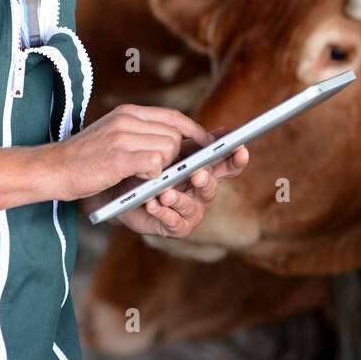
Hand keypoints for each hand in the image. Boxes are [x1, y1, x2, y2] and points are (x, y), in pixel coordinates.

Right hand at [52, 104, 206, 201]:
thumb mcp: (113, 137)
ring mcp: (123, 136)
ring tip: (143, 176)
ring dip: (162, 167)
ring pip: (168, 148)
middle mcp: (127, 119)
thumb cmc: (84, 160)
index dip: (193, 130)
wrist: (52, 169)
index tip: (206, 142)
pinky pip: (155, 162)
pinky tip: (137, 179)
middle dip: (177, 156)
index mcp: (127, 113)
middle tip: (167, 171)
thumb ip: (141, 135)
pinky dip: (152, 175)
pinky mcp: (119, 156)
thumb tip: (176, 142)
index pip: (173, 116)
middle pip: (174, 134)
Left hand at [97, 127, 249, 238]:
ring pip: (192, 208)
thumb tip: (223, 132)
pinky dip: (163, 213)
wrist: (120, 186)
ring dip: (179, 199)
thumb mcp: (173, 152)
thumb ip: (195, 143)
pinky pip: (173, 223)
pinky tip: (153, 204)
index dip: (236, 160)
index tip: (240, 149)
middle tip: (197, 174)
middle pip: (211, 188)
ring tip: (165, 193)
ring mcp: (189, 212)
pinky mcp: (174, 227)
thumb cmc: (150, 167)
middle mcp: (201, 194)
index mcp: (206, 172)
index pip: (227, 167)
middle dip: (205, 181)